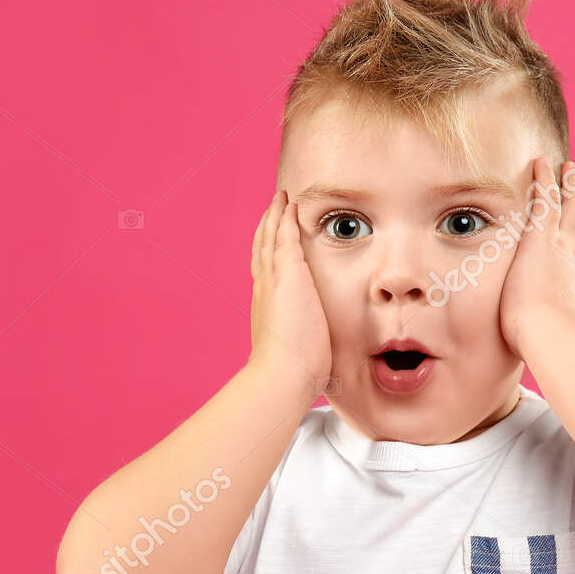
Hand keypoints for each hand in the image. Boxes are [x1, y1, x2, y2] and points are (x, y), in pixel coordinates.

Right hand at [248, 189, 331, 387]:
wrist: (282, 374)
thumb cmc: (291, 374)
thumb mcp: (294, 353)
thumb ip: (301, 347)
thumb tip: (312, 360)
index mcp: (267, 307)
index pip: (266, 273)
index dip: (267, 254)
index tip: (271, 241)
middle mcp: (265, 289)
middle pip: (262, 249)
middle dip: (267, 228)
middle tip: (271, 210)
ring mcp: (274, 279)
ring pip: (270, 238)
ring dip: (275, 216)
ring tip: (280, 199)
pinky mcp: (289, 273)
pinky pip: (285, 237)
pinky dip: (286, 219)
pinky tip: (291, 205)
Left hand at [499, 157, 574, 360]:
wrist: (550, 334)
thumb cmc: (551, 346)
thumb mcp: (557, 343)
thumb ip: (558, 347)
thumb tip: (560, 372)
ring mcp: (562, 246)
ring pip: (571, 206)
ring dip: (570, 185)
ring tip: (568, 168)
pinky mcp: (541, 237)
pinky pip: (545, 200)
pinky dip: (546, 180)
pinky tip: (542, 164)